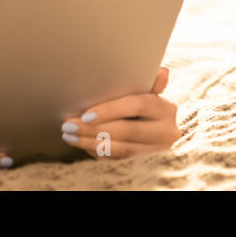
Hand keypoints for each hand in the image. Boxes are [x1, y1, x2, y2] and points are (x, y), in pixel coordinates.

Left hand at [60, 66, 181, 157]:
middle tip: (69, 126)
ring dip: (91, 143)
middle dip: (94, 129)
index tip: (86, 115)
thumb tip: (163, 72)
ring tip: (70, 136)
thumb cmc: (147, 106)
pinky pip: (119, 160)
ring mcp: (157, 151)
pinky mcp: (145, 164)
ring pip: (122, 149)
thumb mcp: (150, 93)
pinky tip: (82, 145)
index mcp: (167, 109)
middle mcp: (167, 132)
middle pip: (128, 130)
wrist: (158, 132)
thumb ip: (151, 82)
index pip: (139, 105)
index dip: (112, 110)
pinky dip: (99, 153)